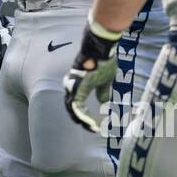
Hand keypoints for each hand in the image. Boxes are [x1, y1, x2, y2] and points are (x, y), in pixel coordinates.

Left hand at [62, 18, 121, 132]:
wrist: (101, 48)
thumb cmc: (104, 61)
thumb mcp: (105, 79)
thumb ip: (102, 91)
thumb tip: (103, 102)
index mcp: (79, 84)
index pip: (76, 103)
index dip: (83, 114)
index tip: (94, 124)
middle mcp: (72, 86)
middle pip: (71, 108)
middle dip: (81, 120)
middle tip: (91, 128)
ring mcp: (73, 86)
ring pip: (72, 109)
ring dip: (82, 120)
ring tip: (92, 127)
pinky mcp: (77, 87)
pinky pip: (76, 106)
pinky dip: (83, 116)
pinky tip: (91, 122)